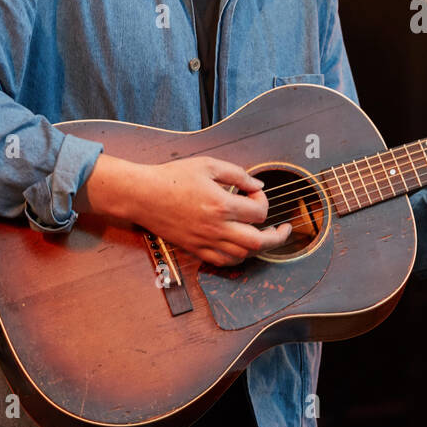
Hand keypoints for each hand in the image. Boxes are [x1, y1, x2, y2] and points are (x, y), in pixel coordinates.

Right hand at [129, 156, 289, 265]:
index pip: (259, 211)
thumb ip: (238, 174)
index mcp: (221, 204)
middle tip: (284, 229)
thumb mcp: (209, 165)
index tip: (254, 192)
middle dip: (278, 236)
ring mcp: (205, 241)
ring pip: (243, 255)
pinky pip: (223, 262)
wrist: (142, 195)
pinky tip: (242, 247)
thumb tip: (257, 184)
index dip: (263, 199)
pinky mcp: (195, 249)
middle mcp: (216, 227)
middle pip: (259, 242)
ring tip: (264, 236)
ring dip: (258, 247)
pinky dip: (238, 257)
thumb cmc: (173, 177)